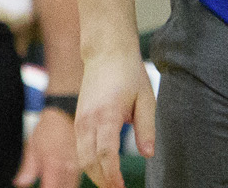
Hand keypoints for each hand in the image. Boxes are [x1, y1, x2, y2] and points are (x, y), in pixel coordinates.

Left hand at [15, 108, 78, 186]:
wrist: (65, 115)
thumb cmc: (47, 130)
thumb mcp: (32, 148)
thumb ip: (27, 169)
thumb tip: (20, 183)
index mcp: (53, 164)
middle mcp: (68, 168)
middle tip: (44, 184)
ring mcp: (77, 167)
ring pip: (70, 187)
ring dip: (61, 187)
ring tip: (50, 181)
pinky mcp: (82, 165)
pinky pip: (75, 181)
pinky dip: (68, 184)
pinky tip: (60, 181)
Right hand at [74, 52, 152, 187]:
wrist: (105, 52)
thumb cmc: (128, 74)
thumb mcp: (146, 99)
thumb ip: (146, 128)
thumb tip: (148, 154)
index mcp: (106, 115)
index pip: (106, 154)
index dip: (113, 175)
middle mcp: (88, 119)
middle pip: (90, 160)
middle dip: (102, 180)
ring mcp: (80, 119)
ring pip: (81, 156)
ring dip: (94, 173)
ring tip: (110, 184)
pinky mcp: (79, 118)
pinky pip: (79, 147)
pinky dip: (88, 161)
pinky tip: (101, 168)